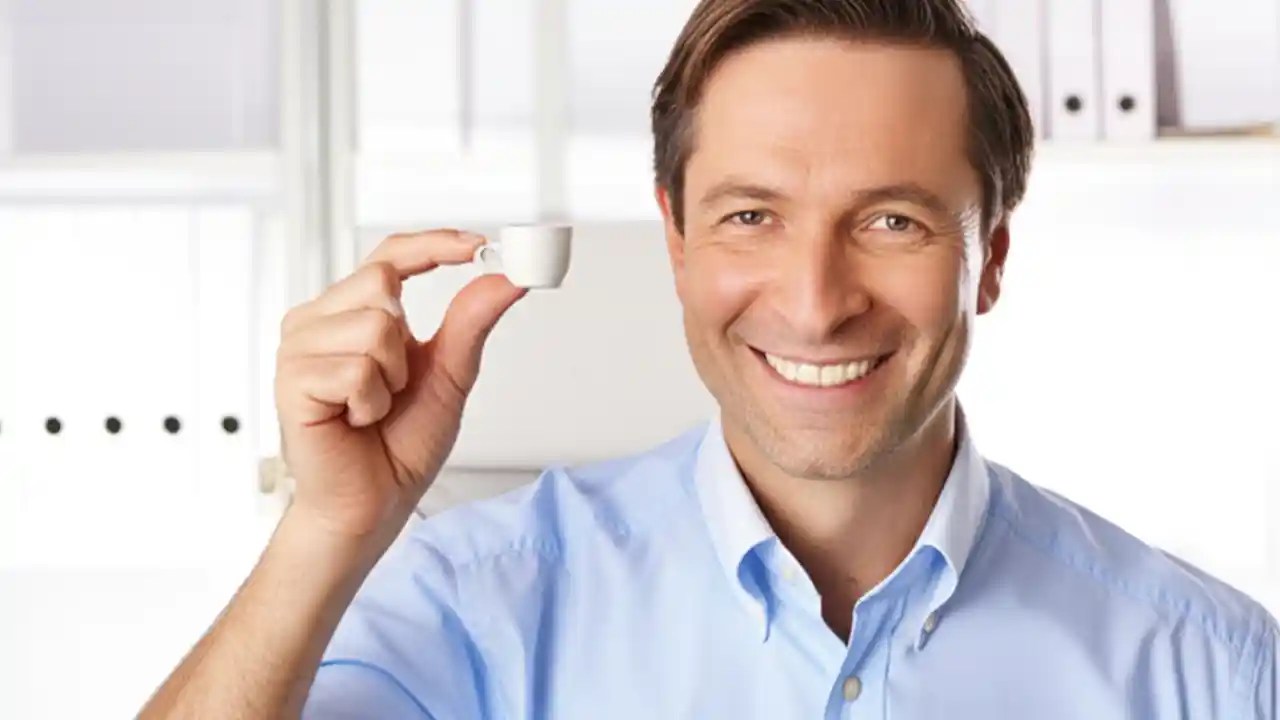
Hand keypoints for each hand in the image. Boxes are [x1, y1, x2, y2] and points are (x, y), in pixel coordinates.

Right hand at [274, 229, 524, 538]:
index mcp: (354, 311)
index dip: (433, 244)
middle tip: (396, 386)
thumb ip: (471, 322)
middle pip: (381, 283)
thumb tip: (506, 277)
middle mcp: (319, 320)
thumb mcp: (450, 375)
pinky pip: (354, 370)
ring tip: (373, 408)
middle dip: (407, 341)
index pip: (390, 255)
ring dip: (391, 379)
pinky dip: (371, 403)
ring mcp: (299, 347)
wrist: (371, 506)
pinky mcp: (291, 380)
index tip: (479, 246)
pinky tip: (355, 422)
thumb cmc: (399, 446)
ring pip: (372, 327)